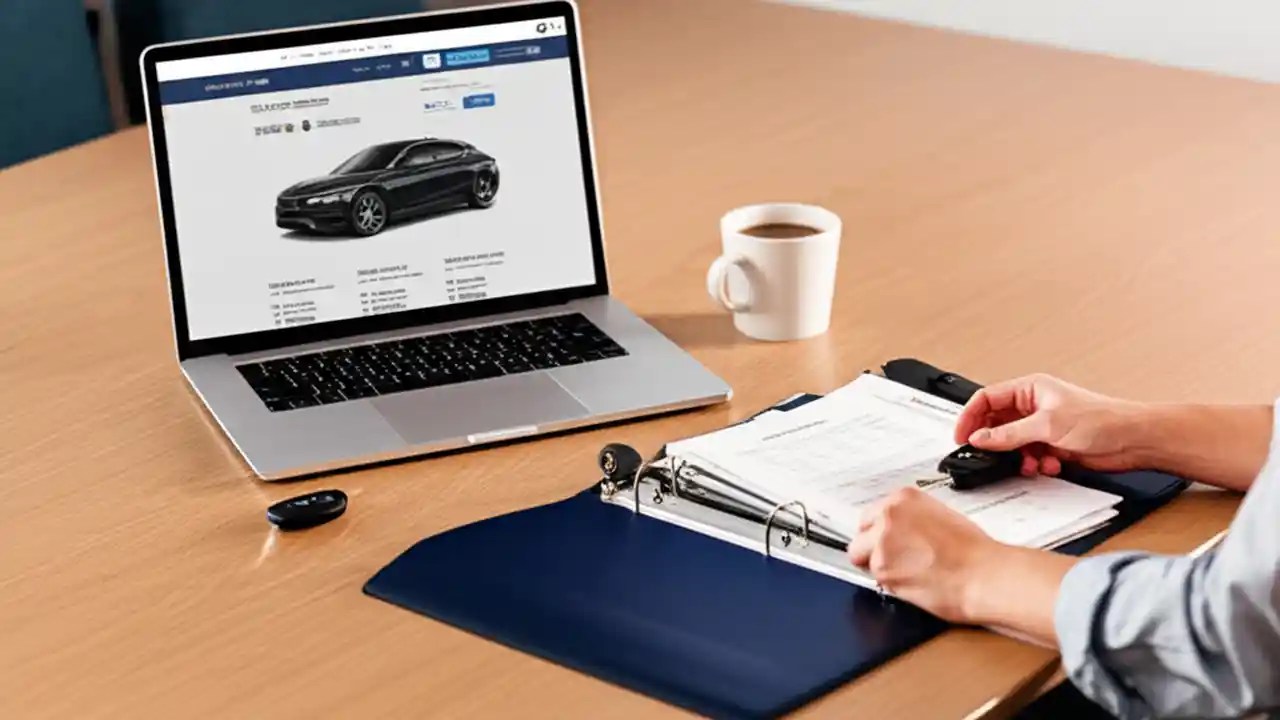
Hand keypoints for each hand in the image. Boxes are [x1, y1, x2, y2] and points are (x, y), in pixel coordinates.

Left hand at [846, 487, 999, 622]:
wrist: (984, 574)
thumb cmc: (974, 552)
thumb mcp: (939, 518)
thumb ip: (910, 521)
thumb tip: (897, 534)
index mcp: (903, 498)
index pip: (870, 515)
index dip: (878, 534)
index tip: (886, 543)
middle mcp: (889, 514)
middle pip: (860, 535)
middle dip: (872, 550)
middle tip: (898, 563)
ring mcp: (883, 539)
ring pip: (862, 558)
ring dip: (881, 568)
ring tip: (911, 574)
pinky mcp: (882, 566)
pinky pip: (874, 579)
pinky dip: (889, 584)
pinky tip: (913, 582)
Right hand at [954, 373, 1144, 476]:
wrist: (1133, 440)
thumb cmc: (1102, 419)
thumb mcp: (1048, 425)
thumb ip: (1010, 434)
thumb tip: (980, 438)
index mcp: (1030, 389)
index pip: (987, 398)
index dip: (970, 417)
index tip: (962, 436)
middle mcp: (1034, 406)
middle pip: (997, 424)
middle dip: (996, 442)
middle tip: (988, 455)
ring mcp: (1042, 426)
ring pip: (1012, 444)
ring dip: (1018, 456)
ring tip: (1029, 461)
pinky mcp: (1052, 445)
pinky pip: (1029, 456)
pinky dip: (1034, 464)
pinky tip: (1048, 464)